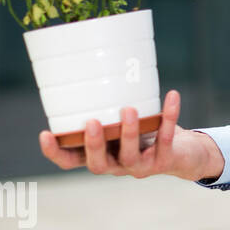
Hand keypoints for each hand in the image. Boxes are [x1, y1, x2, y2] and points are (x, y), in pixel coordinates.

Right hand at [38, 90, 221, 181]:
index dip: (56, 153)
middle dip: (93, 145)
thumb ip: (108, 106)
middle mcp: (117, 165)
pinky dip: (168, 116)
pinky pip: (165, 138)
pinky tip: (172, 96)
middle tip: (92, 122)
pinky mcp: (165, 161)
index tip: (45, 133)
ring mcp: (141, 166)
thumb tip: (95, 63)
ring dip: (129, 133)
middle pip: (98, 164)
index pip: (70, 161)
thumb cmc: (146, 133)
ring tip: (129, 109)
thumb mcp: (121, 121)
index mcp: (101, 155)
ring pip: (130, 155)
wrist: (184, 154)